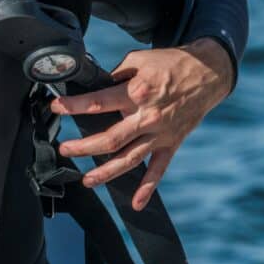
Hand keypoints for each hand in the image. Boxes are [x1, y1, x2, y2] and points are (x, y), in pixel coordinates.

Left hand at [49, 38, 233, 211]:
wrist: (207, 73)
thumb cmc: (169, 63)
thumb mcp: (137, 60)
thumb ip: (115, 75)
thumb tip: (95, 87)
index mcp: (136, 93)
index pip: (97, 103)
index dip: (73, 106)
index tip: (56, 107)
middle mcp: (147, 117)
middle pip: (110, 139)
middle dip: (83, 147)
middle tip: (64, 149)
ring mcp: (160, 133)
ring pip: (129, 159)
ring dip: (106, 172)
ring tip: (86, 180)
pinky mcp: (171, 143)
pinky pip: (158, 170)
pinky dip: (148, 189)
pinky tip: (136, 203)